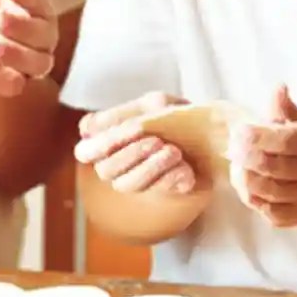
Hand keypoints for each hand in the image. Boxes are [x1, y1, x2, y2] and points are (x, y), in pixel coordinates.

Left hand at [0, 0, 58, 96]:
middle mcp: (41, 34)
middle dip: (20, 24)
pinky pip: (21, 84)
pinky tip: (3, 78)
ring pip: (37, 60)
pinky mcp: (20, 83)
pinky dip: (11, 81)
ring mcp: (34, 61)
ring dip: (17, 53)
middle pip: (40, 29)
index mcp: (33, 7)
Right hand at [72, 92, 196, 194]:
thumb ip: (131, 112)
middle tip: (157, 141)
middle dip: (131, 154)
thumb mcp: (154, 103)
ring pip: (127, 184)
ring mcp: (134, 180)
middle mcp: (113, 163)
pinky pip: (158, 192)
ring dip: (150, 168)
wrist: (210, 133)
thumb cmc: (172, 114)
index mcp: (104, 139)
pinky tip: (184, 169)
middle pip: (106, 169)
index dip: (103, 143)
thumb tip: (103, 127)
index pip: (86, 150)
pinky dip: (170, 179)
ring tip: (173, 152)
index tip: (136, 126)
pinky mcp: (160, 192)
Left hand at [229, 85, 296, 226]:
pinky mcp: (293, 218)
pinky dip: (249, 195)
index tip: (239, 129)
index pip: (287, 141)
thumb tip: (279, 88)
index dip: (260, 136)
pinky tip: (245, 181)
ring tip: (236, 162)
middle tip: (231, 147)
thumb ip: (287, 109)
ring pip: (266, 191)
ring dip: (244, 176)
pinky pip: (265, 209)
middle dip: (246, 156)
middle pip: (273, 168)